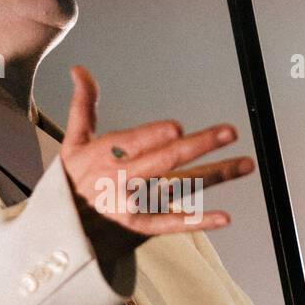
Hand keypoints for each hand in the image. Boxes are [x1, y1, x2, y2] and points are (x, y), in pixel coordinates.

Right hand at [60, 65, 254, 271]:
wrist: (59, 234)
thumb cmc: (69, 184)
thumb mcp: (72, 143)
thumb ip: (83, 106)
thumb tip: (80, 70)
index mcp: (105, 155)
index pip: (132, 143)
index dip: (154, 136)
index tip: (176, 129)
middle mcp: (122, 180)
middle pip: (165, 161)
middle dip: (199, 145)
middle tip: (228, 132)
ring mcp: (134, 205)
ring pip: (180, 187)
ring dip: (215, 176)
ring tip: (245, 164)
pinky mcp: (140, 228)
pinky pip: (173, 224)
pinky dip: (199, 221)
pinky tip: (224, 217)